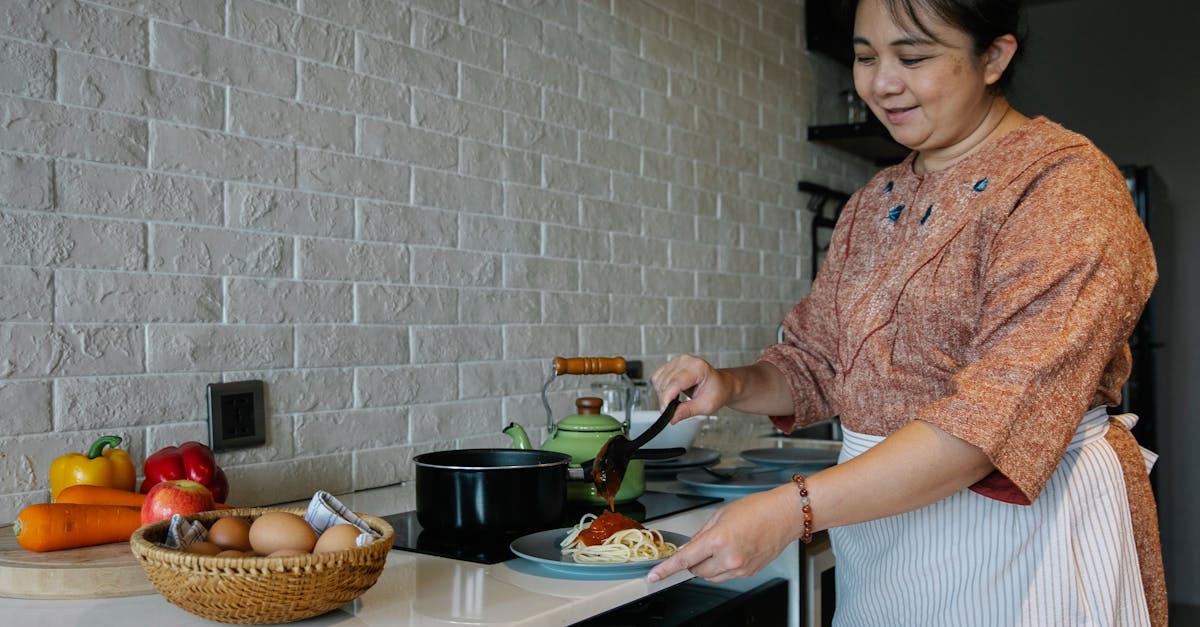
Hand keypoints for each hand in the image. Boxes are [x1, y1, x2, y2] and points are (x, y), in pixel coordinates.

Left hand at [647, 484, 802, 582]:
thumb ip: (701, 534)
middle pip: (697, 571)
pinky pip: (726, 576)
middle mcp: (729, 558)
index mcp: (718, 540)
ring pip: (710, 577)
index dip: (666, 569)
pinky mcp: (748, 573)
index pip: (685, 560)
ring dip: (707, 566)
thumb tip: (689, 547)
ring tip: (721, 546)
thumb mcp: (720, 515)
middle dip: (694, 560)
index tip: (655, 575)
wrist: (784, 516)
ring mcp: (740, 568)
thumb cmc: (757, 509)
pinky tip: (732, 551)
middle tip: (703, 545)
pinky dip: (722, 567)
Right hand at [651, 355, 733, 422]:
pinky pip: (658, 377)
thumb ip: (687, 411)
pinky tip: (672, 393)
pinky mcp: (672, 364)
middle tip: (675, 410)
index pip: (674, 383)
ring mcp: (678, 361)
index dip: (666, 399)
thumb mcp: (706, 406)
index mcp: (698, 368)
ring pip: (658, 380)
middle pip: (664, 383)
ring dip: (662, 394)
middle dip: (665, 400)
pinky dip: (661, 388)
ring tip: (676, 401)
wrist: (722, 384)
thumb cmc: (717, 392)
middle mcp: (686, 361)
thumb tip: (671, 417)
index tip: (665, 412)